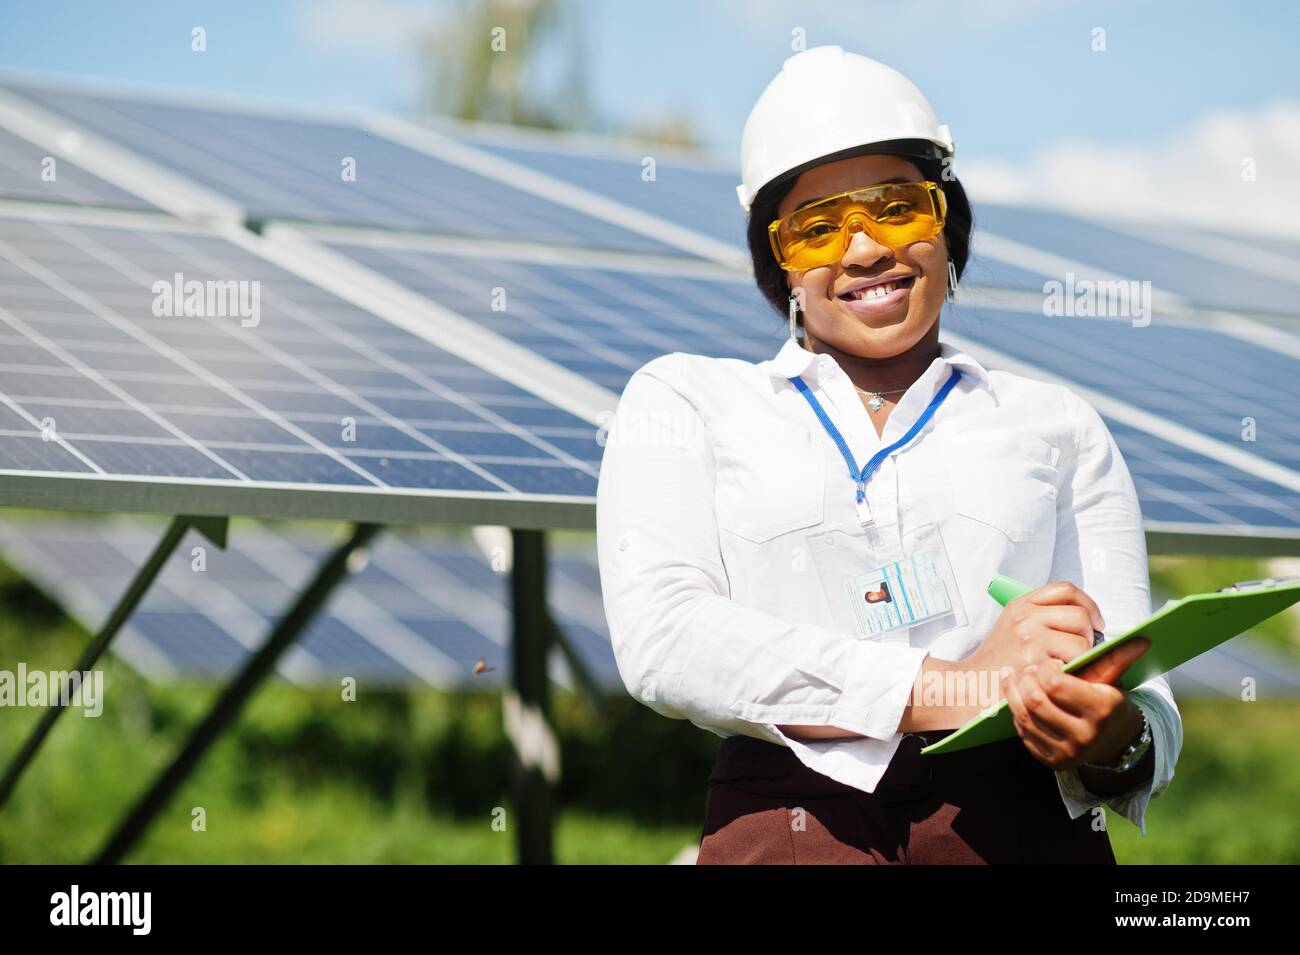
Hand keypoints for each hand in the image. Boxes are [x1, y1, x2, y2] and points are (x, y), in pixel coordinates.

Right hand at [967, 580, 1103, 678]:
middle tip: (1078, 651)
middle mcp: (1025, 618)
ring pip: (1082, 642)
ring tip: (1069, 666)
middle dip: (1088, 635)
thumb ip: (1041, 615)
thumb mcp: (1011, 625)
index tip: (1095, 622)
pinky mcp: (1036, 663)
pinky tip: (1063, 677)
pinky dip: (1075, 671)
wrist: (973, 684)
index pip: (1066, 590)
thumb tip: (1085, 618)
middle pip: (1080, 616)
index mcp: (1021, 605)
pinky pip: (1074, 663)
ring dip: (1083, 657)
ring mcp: (1030, 640)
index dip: (1089, 604)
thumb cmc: (998, 659)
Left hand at [1001, 636, 1151, 769]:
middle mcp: (1084, 735)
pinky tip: (1017, 697)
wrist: (1113, 742)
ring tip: (1016, 678)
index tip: (1049, 664)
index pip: (1055, 684)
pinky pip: (1023, 732)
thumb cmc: (1108, 702)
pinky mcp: (1051, 761)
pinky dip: (1016, 711)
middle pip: (1036, 701)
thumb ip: (1118, 658)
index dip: (1045, 669)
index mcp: (1101, 710)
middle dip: (1026, 680)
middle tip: (1029, 670)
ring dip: (1014, 693)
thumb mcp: (1112, 681)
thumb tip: (1143, 638)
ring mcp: (1067, 752)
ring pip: (1024, 716)